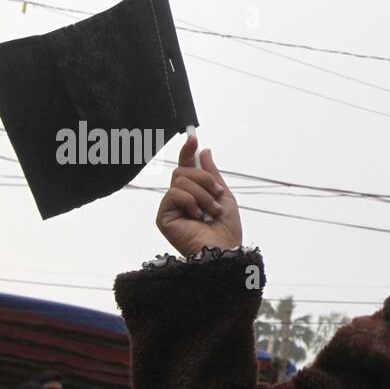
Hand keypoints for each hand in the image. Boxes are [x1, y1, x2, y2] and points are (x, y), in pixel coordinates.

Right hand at [156, 136, 242, 256]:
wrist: (224, 250)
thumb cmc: (227, 230)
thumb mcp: (224, 196)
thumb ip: (212, 174)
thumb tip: (204, 151)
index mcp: (194, 193)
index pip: (186, 167)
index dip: (187, 151)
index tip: (192, 138)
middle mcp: (180, 199)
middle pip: (183, 170)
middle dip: (204, 179)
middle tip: (217, 196)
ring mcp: (171, 208)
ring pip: (180, 180)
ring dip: (202, 194)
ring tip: (210, 211)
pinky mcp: (163, 217)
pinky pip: (173, 193)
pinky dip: (190, 201)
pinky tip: (197, 216)